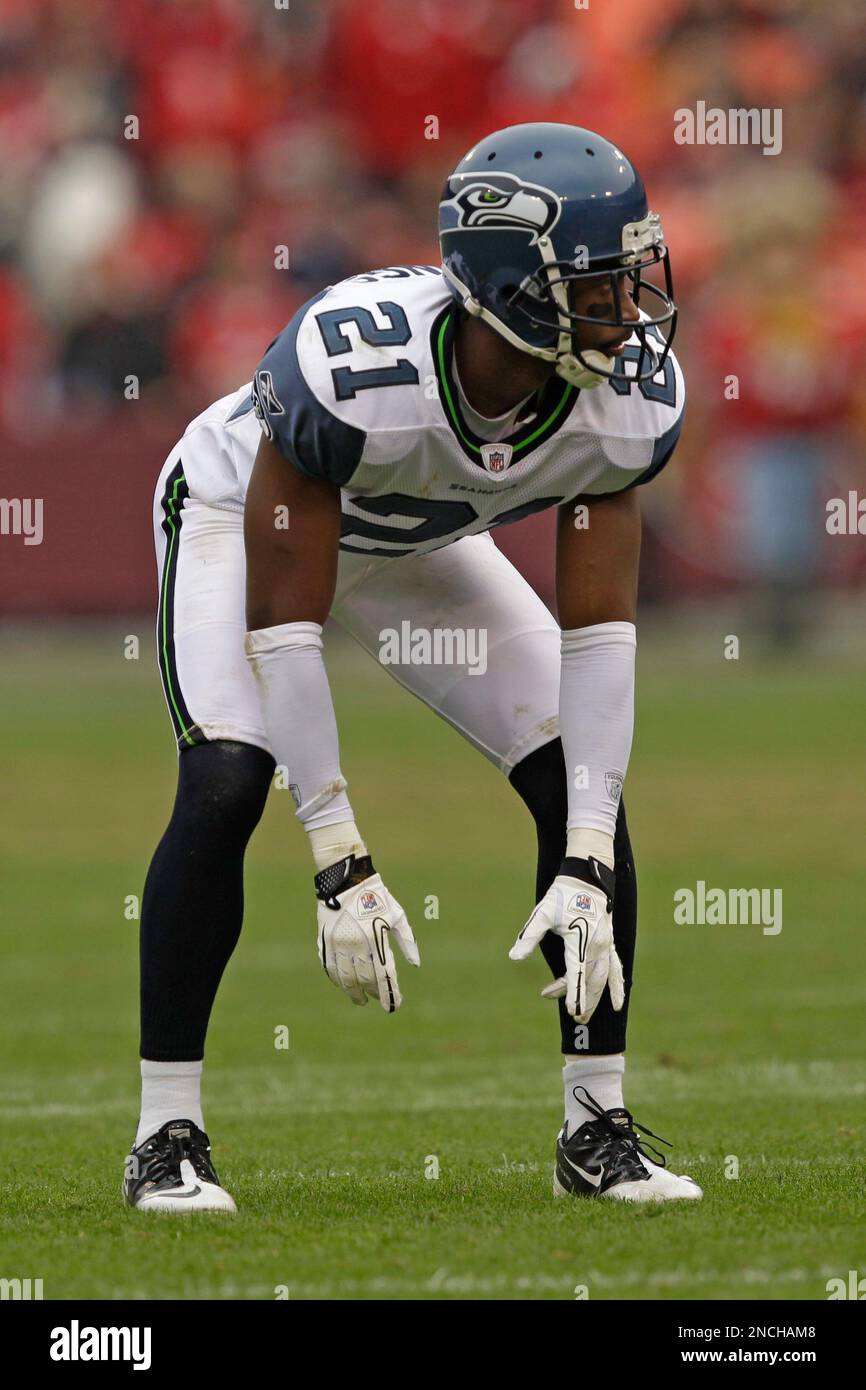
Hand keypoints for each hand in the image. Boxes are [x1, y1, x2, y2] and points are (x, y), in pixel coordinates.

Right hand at [315, 854, 419, 1011]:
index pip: (385, 975)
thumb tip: (415, 964)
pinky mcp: (324, 940)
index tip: (394, 1005)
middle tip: (375, 1000)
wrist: (345, 879)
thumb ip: (406, 940)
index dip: (390, 993)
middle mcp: (357, 943)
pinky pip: (330, 967)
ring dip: (353, 992)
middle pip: (365, 979)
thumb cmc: (377, 897)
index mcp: (376, 938)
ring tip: (360, 1000)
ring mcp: (338, 943)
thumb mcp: (397, 915)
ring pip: (345, 977)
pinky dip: (337, 979)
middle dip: (372, 994)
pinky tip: (343, 985)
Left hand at [509, 856, 623, 1022]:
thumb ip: (529, 936)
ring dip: (596, 997)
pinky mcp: (609, 942)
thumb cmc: (561, 896)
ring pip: (604, 978)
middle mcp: (597, 945)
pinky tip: (618, 1002)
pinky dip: (616, 986)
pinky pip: (616, 969)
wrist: (586, 878)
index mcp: (580, 940)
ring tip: (587, 1015)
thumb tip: (514, 957)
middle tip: (576, 1020)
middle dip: (584, 1001)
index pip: (576, 973)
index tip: (572, 1012)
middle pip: (591, 980)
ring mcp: (606, 945)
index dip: (573, 993)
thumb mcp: (542, 914)